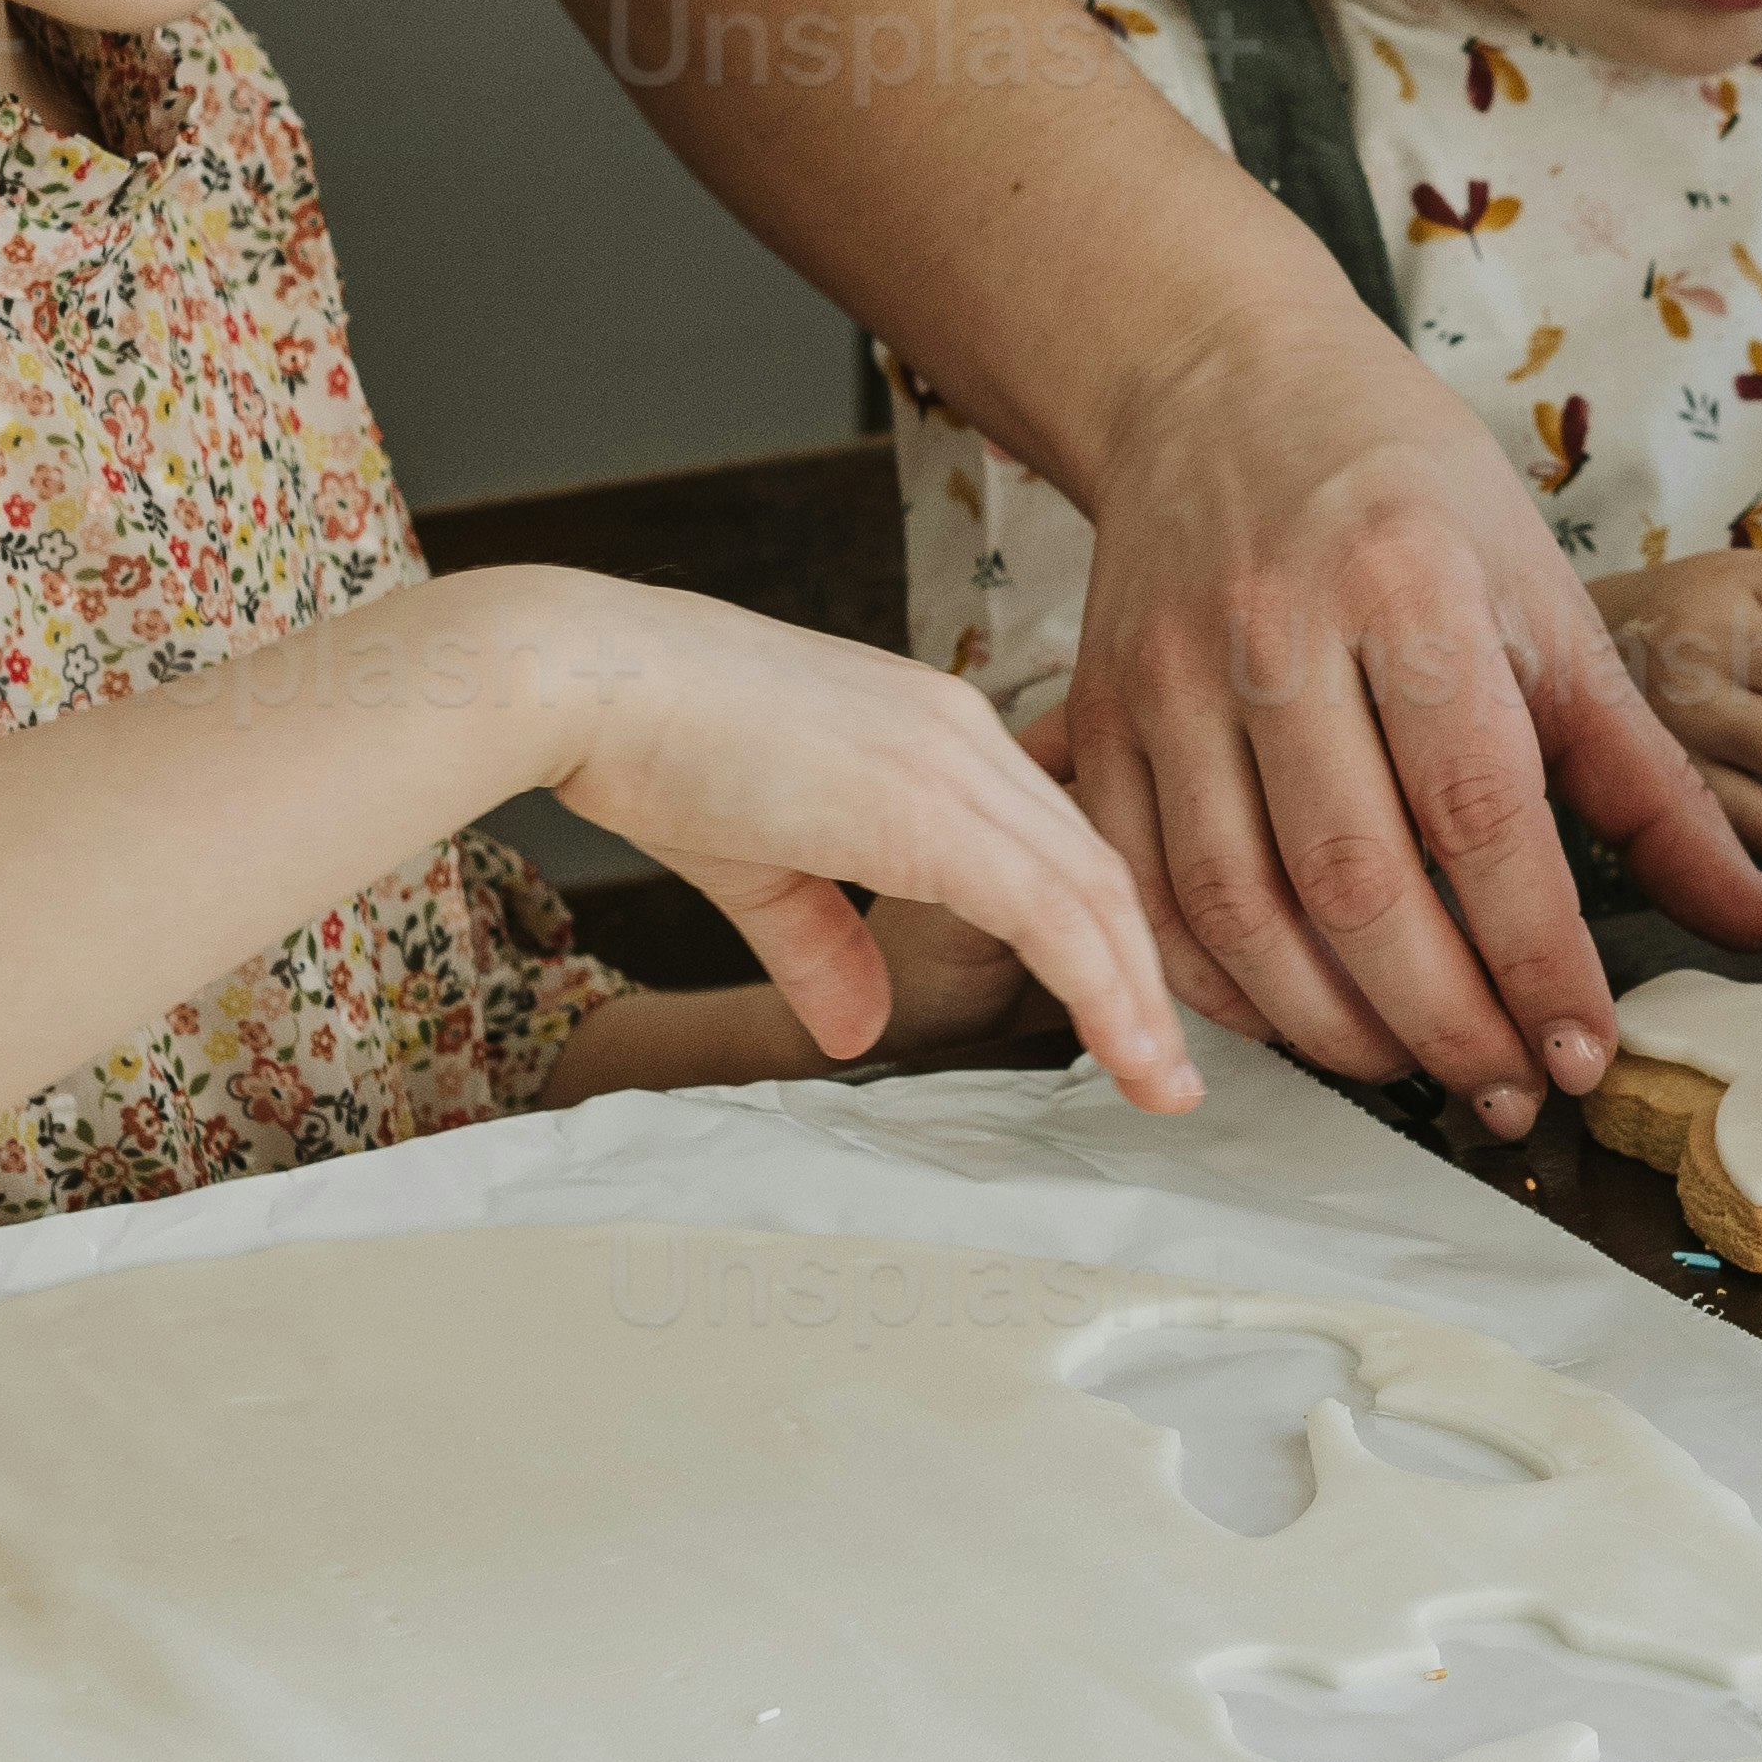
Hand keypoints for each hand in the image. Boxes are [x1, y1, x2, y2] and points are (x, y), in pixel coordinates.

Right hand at [514, 582, 1198, 1111]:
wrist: (589, 678)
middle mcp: (964, 733)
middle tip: (1173, 1067)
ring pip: (1092, 888)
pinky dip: (1098, 979)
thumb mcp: (757, 863)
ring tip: (1165, 1082)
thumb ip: (822, 943)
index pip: (1057, 840)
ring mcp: (951, 760)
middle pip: (1098, 864)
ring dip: (1139, 994)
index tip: (1134, 1010)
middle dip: (1148, 971)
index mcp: (936, 732)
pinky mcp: (924, 802)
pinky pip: (1045, 904)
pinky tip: (1123, 1044)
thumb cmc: (652, 745)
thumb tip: (859, 1025)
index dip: (1105, 931)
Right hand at [1060, 314, 1761, 1129]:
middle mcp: (1274, 631)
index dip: (1536, 955)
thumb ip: (1649, 779)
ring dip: (1335, 1027)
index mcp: (1410, 585)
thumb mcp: (1549, 605)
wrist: (1219, 390)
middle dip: (1446, 1022)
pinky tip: (1303, 1023)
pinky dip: (1221, 990)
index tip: (1587, 1052)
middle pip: (1353, 881)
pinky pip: (1146, 895)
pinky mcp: (1095, 723)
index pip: (1479, 810)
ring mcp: (1166, 681)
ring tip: (1423, 1072)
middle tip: (1515, 1094)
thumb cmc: (1409, 497)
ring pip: (1236, 908)